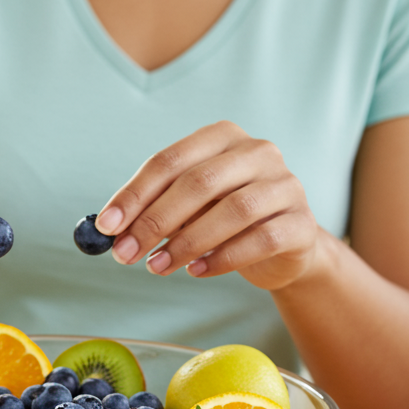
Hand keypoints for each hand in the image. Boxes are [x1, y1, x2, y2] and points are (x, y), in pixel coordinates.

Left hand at [95, 121, 318, 291]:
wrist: (285, 248)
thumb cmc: (226, 220)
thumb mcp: (189, 207)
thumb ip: (156, 210)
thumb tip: (112, 229)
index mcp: (223, 137)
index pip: (170, 160)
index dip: (135, 194)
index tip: (106, 226)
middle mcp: (258, 152)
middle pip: (199, 183)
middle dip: (155, 221)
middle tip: (125, 254)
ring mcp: (285, 185)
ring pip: (232, 210)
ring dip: (186, 242)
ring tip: (156, 266)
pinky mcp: (301, 222)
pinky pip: (260, 239)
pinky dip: (223, 258)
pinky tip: (196, 271)